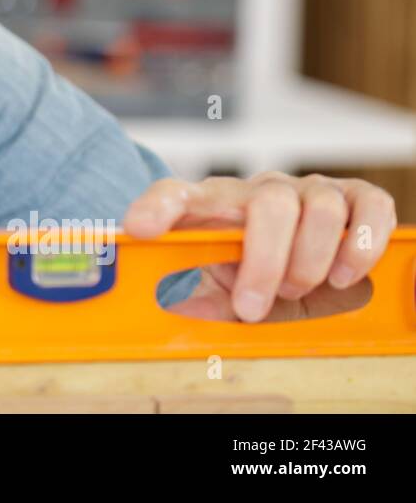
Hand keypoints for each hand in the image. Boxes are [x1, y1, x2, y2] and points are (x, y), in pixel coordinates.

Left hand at [124, 172, 397, 321]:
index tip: (137, 229)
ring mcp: (308, 189)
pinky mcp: (355, 198)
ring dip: (310, 258)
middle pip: (268, 204)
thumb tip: (170, 315)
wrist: (302, 262)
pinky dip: (360, 244)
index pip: (177, 193)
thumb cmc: (252, 274)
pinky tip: (343, 275)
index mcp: (213, 206)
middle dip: (265, 263)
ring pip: (319, 207)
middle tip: (253, 306)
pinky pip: (368, 207)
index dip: (158, 207)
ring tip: (297, 289)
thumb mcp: (220, 292)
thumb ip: (196, 300)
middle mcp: (259, 190)